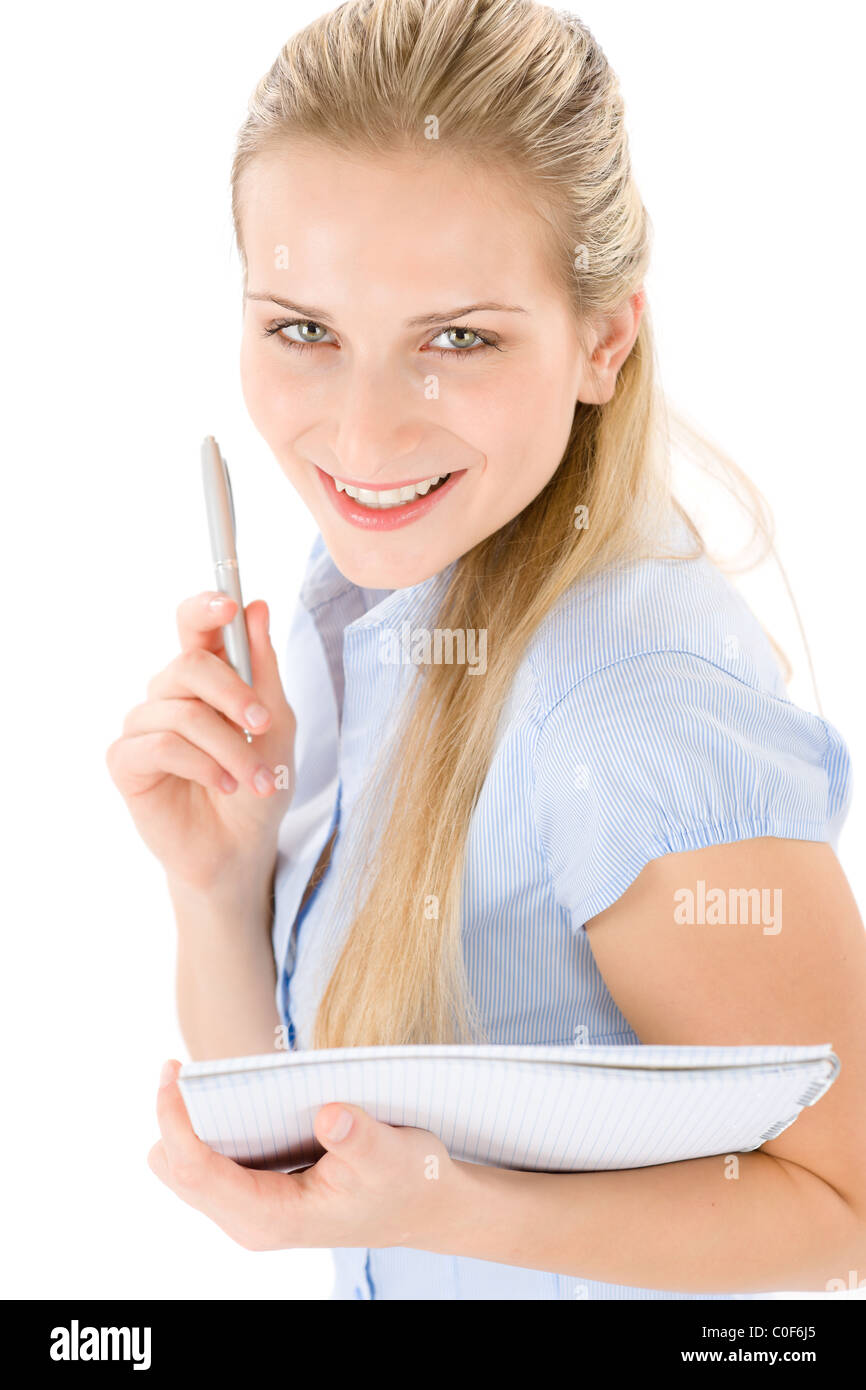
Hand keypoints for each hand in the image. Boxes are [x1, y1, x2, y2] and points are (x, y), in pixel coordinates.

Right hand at [106, 593, 296, 892]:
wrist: (242, 848)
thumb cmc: (259, 786)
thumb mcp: (276, 724)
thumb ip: (263, 668)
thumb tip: (256, 607)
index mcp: (206, 677)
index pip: (192, 625)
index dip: (205, 607)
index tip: (231, 605)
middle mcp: (168, 694)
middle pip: (190, 666)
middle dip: (236, 696)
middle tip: (265, 726)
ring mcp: (143, 726)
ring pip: (183, 712)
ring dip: (230, 748)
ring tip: (254, 779)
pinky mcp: (126, 761)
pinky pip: (162, 745)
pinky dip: (202, 765)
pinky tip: (223, 785)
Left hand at [147, 1060, 463, 1252]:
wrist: (421, 1205)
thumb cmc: (406, 1180)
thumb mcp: (392, 1155)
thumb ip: (360, 1138)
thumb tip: (330, 1115)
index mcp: (273, 1216)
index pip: (198, 1172)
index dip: (176, 1122)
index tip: (173, 1073)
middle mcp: (251, 1219)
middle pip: (179, 1172)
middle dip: (172, 1120)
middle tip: (178, 1066)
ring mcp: (250, 1209)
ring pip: (185, 1169)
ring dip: (185, 1125)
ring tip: (195, 1077)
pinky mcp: (256, 1193)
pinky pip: (206, 1164)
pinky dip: (204, 1130)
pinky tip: (226, 1097)